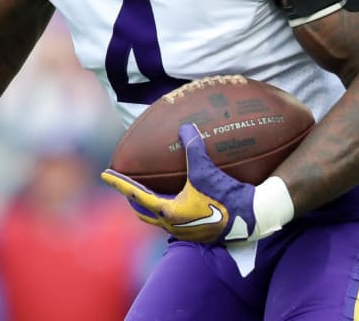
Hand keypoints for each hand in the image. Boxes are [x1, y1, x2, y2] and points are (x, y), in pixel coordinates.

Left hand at [101, 124, 289, 244]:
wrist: (253, 219)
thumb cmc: (227, 196)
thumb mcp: (206, 170)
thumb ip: (194, 148)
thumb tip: (185, 126)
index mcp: (169, 211)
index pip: (136, 194)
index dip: (119, 183)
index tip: (105, 174)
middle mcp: (173, 224)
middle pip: (144, 211)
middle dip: (133, 198)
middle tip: (126, 185)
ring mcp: (186, 231)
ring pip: (160, 218)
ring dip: (152, 205)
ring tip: (150, 192)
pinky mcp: (200, 232)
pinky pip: (177, 219)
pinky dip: (171, 207)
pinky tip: (182, 198)